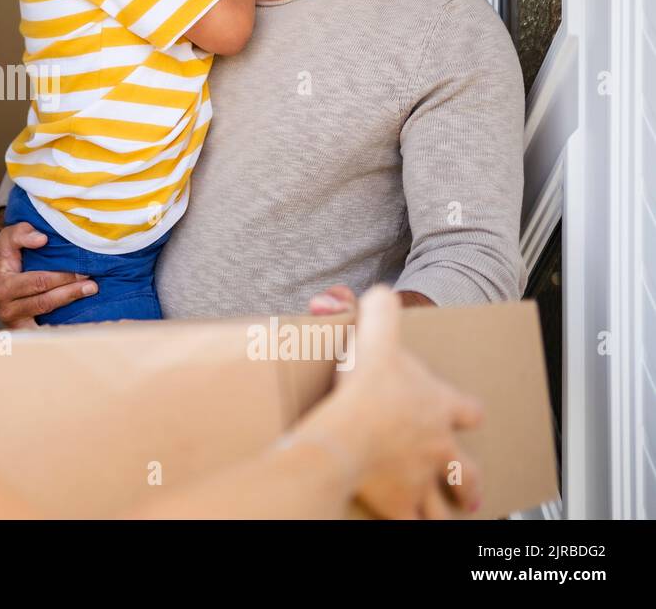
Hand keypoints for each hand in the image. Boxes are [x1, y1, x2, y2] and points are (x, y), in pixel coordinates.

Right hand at [0, 222, 96, 327]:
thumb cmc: (4, 254)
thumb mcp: (7, 237)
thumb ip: (22, 233)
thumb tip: (42, 239)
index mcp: (2, 285)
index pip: (38, 282)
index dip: (62, 277)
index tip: (83, 271)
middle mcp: (5, 307)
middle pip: (45, 301)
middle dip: (71, 292)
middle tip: (92, 284)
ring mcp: (13, 321)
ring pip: (47, 315)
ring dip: (70, 303)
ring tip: (89, 292)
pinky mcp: (20, 329)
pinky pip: (44, 330)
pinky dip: (61, 324)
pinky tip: (78, 315)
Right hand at [301, 286, 485, 518]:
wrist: (350, 430)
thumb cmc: (367, 388)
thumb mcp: (376, 339)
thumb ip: (381, 313)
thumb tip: (381, 293)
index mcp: (438, 407)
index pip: (468, 410)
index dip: (467, 413)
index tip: (467, 415)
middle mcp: (439, 446)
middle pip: (465, 469)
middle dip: (469, 480)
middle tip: (469, 489)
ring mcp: (423, 478)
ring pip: (445, 503)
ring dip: (450, 510)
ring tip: (454, 516)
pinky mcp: (401, 503)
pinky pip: (412, 523)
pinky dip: (412, 525)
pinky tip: (408, 525)